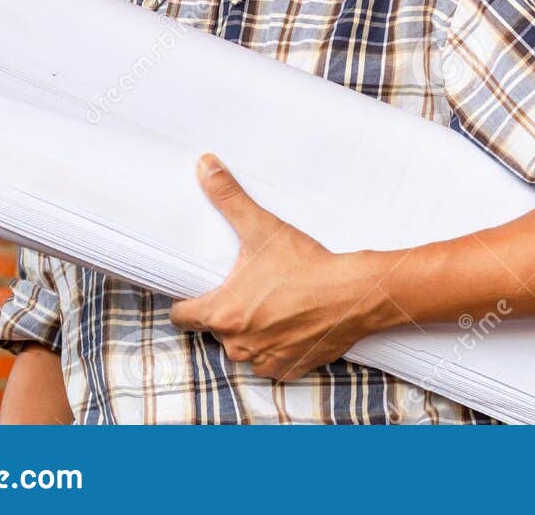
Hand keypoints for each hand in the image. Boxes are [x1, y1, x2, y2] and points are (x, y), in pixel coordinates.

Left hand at [169, 154, 395, 380]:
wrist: (353, 294)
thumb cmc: (305, 265)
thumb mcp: (263, 228)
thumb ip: (229, 197)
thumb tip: (204, 165)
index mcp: (221, 314)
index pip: (181, 317)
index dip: (187, 303)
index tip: (199, 291)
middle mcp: (237, 344)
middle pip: (216, 331)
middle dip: (228, 314)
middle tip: (249, 289)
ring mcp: (263, 360)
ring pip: (244, 349)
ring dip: (253, 333)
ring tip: (273, 306)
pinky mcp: (289, 369)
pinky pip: (272, 362)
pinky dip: (279, 348)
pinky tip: (293, 325)